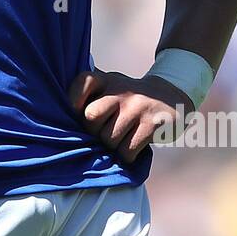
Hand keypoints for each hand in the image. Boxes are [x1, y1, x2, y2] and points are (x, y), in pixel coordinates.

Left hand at [68, 68, 193, 163]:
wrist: (173, 96)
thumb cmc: (129, 99)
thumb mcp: (111, 86)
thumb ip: (90, 95)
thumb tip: (63, 121)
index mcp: (108, 80)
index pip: (83, 81)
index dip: (74, 98)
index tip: (77, 111)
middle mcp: (122, 91)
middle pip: (91, 118)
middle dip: (94, 131)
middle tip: (103, 133)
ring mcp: (138, 107)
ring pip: (109, 139)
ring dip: (112, 146)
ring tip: (119, 140)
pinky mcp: (153, 125)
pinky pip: (127, 150)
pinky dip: (126, 155)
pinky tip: (131, 149)